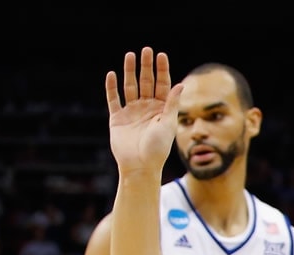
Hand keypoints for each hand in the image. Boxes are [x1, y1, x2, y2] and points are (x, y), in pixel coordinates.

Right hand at [105, 48, 182, 176]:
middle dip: (146, 66)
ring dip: (130, 71)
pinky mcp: (117, 118)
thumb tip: (181, 85)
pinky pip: (113, 99)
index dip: (162, 70)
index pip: (163, 86)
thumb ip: (172, 105)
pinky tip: (112, 75)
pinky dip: (112, 87)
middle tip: (146, 50)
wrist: (139, 166)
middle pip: (146, 82)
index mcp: (162, 110)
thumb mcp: (168, 125)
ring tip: (130, 55)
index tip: (161, 55)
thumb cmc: (158, 149)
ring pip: (130, 87)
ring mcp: (131, 112)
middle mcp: (147, 109)